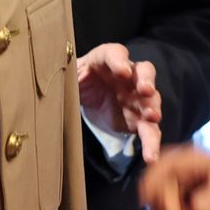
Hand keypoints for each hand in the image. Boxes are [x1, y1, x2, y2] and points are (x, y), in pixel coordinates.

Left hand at [76, 42, 162, 162]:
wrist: (83, 98)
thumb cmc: (76, 81)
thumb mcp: (68, 77)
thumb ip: (67, 79)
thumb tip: (56, 83)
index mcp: (106, 60)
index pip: (114, 54)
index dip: (119, 61)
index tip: (122, 72)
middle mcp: (128, 76)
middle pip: (143, 72)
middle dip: (146, 81)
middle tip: (145, 91)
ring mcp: (136, 97)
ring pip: (150, 100)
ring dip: (153, 108)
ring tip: (153, 118)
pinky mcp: (138, 120)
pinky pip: (148, 130)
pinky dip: (151, 142)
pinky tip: (151, 155)